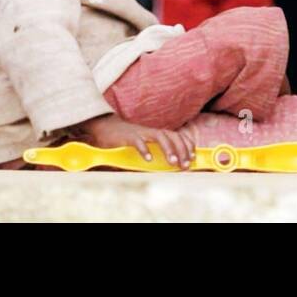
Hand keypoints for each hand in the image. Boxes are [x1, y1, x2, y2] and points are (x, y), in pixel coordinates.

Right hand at [76, 114, 195, 168]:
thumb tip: (163, 168)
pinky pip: (138, 142)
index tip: (192, 157)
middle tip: (185, 165)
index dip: (187, 145)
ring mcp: (140, 133)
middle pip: (172, 136)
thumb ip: (151, 154)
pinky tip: (148, 160)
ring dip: (168, 149)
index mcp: (155, 134)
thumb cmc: (124, 140)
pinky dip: (144, 150)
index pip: (176, 136)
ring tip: (173, 162)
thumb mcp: (142, 146)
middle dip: (182, 149)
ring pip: (159, 137)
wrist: (104, 128)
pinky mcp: (127, 136)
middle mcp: (150, 132)